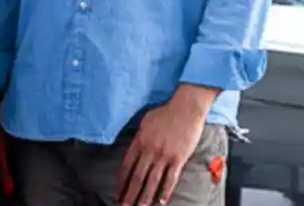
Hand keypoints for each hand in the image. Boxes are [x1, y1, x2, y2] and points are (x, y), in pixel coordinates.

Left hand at [116, 87, 212, 204]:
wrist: (186, 107)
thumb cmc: (166, 112)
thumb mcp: (145, 121)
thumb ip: (139, 136)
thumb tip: (134, 147)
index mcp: (139, 141)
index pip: (126, 166)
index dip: (121, 182)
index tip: (117, 193)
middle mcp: (149, 150)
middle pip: (137, 177)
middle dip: (129, 195)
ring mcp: (164, 156)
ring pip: (152, 182)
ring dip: (144, 198)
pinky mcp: (178, 159)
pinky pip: (170, 179)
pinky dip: (165, 192)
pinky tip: (161, 202)